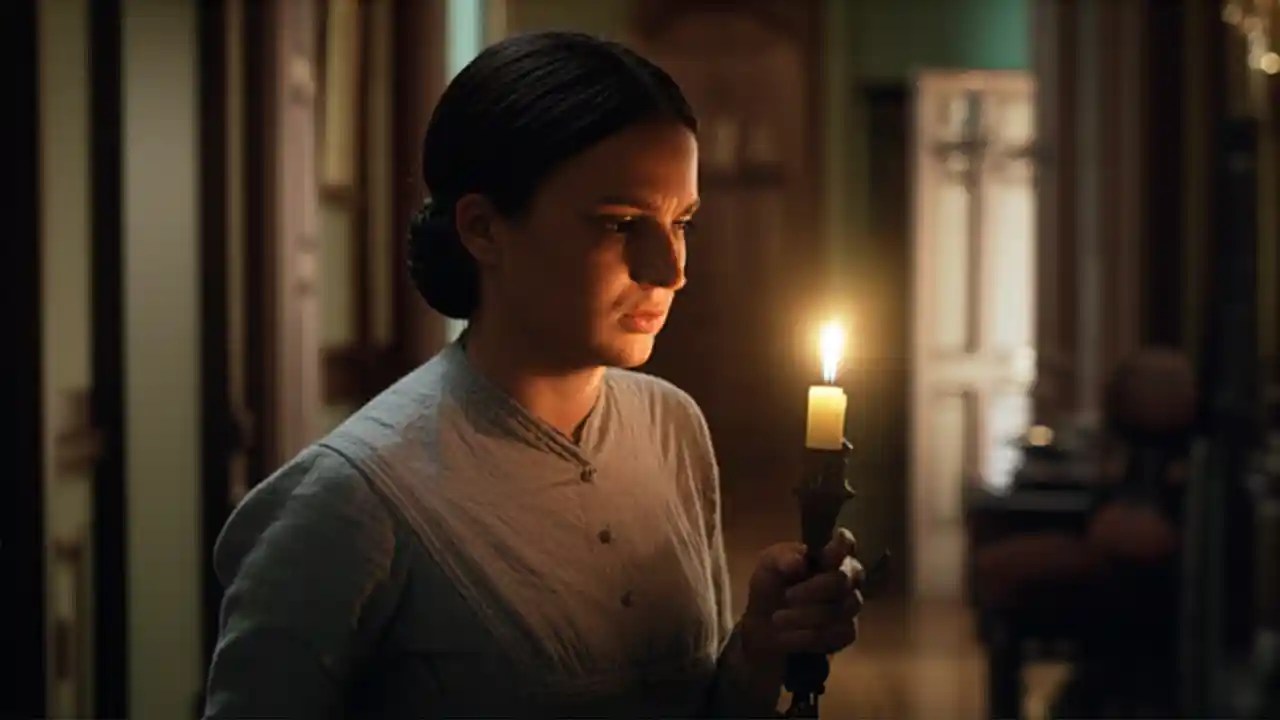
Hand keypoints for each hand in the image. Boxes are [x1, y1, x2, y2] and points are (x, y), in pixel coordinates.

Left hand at [740, 528, 863, 666]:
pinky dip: (809, 635)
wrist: (764, 623)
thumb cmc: (773, 584)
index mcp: (830, 555)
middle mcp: (847, 578)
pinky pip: (836, 634)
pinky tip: (791, 633)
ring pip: (839, 610)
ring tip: (778, 618)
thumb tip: (799, 562)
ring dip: (805, 615)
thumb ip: (781, 558)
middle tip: (786, 596)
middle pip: (842, 581)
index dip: (844, 543)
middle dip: (812, 589)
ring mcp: (850, 606)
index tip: (837, 539)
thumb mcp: (768, 566)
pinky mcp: (846, 632)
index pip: (846, 545)